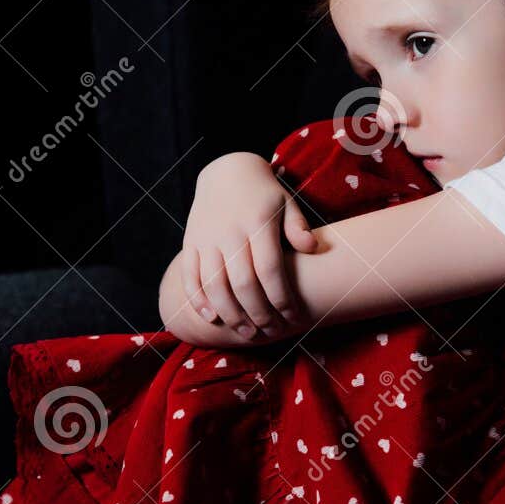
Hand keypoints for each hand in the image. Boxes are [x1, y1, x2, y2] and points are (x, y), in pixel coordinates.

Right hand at [178, 152, 316, 337]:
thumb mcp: (286, 203)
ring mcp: (207, 238)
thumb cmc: (264, 194)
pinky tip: (212, 318)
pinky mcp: (191, 243)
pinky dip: (199, 299)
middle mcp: (230, 232)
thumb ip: (298, 226)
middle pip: (243, 283)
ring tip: (245, 332)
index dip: (281, 298)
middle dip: (259, 314)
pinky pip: (190, 276)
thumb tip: (313, 248)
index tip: (292, 318)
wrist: (225, 171)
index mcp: (258, 223)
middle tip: (270, 332)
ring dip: (230, 313)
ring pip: (215, 284)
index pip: (270, 270)